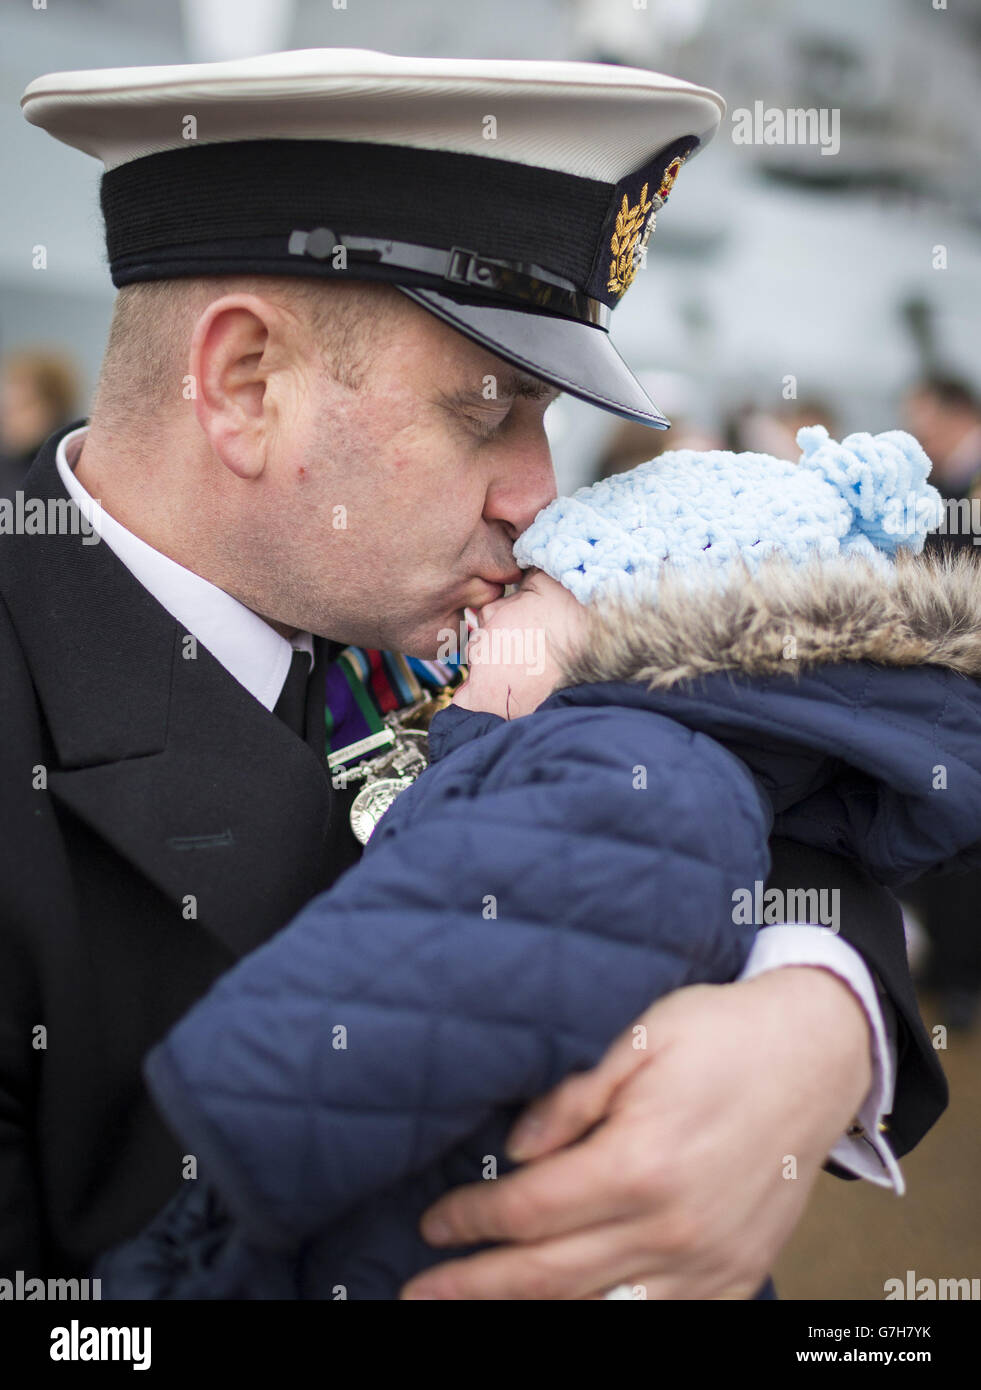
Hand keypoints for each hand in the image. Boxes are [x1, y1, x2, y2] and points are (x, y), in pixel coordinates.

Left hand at [401, 967, 872, 1299]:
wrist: (817, 1056)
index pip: (529, 1211)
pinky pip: (658, 1319)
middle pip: (548, 1277)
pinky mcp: (736, 1276)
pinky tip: (569, 1311)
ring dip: (529, 1312)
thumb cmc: (722, 1036)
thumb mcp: (638, 1040)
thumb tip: (514, 1153)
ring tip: (476, 1310)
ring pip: (597, 1310)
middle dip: (474, 1288)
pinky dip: (605, 1319)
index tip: (433, 1222)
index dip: (471, 1221)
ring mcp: (708, 1262)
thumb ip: (571, 1101)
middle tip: (418, 1294)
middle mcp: (672, 1228)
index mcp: (639, 1164)